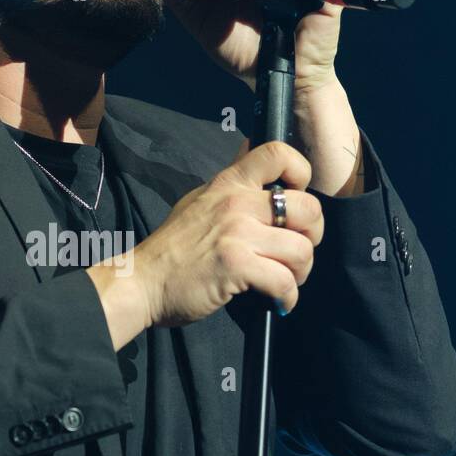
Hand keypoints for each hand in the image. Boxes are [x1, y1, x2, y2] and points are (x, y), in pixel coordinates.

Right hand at [86, 140, 323, 349]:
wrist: (143, 281)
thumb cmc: (173, 249)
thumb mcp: (200, 201)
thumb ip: (232, 184)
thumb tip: (255, 155)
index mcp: (228, 183)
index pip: (278, 153)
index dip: (301, 174)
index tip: (295, 202)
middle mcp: (236, 202)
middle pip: (308, 208)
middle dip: (312, 236)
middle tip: (295, 253)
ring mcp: (237, 233)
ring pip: (301, 249)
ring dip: (300, 273)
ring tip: (284, 281)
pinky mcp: (237, 265)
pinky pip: (284, 281)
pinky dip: (287, 297)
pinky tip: (277, 302)